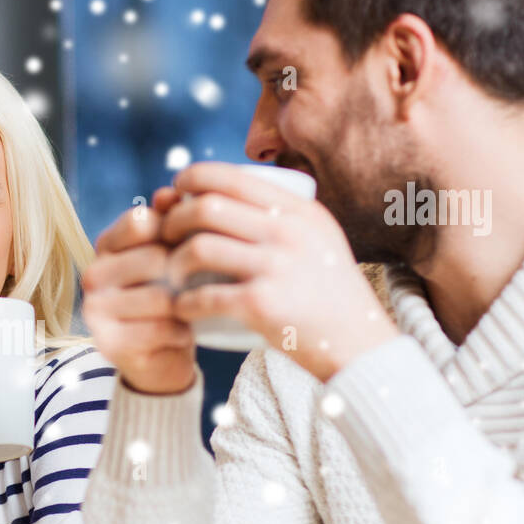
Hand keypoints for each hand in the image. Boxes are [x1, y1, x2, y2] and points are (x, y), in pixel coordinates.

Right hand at [82, 199, 196, 394]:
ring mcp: (95, 310)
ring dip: (186, 306)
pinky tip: (181, 334)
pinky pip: (162, 328)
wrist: (160, 355)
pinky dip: (182, 332)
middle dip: (185, 274)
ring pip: (161, 297)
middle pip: (155, 259)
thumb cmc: (170, 295)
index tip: (188, 252)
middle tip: (195, 288)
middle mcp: (92, 274)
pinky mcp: (108, 343)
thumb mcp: (171, 253)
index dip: (177, 235)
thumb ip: (170, 221)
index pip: (143, 222)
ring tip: (188, 312)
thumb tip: (169, 193)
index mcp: (106, 245)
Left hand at [162, 163, 396, 381]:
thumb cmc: (328, 293)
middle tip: (164, 239)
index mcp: (300, 210)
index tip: (175, 194)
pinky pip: (205, 296)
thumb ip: (280, 216)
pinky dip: (182, 303)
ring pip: (199, 249)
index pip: (231, 178)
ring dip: (172, 262)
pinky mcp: (264, 305)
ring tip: (171, 276)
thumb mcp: (317, 239)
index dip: (192, 180)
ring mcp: (277, 267)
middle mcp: (289, 232)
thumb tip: (219, 195)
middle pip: (206, 208)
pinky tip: (179, 308)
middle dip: (172, 221)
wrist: (359, 345)